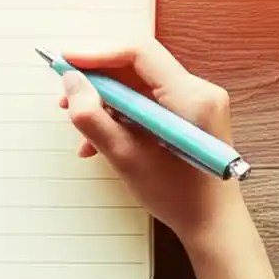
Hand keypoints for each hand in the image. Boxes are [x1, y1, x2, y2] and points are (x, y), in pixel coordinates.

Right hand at [58, 41, 247, 251]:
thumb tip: (71, 83)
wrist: (213, 225)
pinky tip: (101, 140)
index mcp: (190, 97)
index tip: (66, 62)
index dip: (97, 54)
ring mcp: (195, 102)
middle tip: (66, 96)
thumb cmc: (179, 197)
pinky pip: (147, 102)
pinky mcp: (188, 114)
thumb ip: (93, 118)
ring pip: (138, 86)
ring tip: (82, 129)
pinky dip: (121, 116)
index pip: (139, 53)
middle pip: (137, 67)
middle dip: (98, 81)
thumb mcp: (125, 157)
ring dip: (106, 103)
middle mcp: (198, 91)